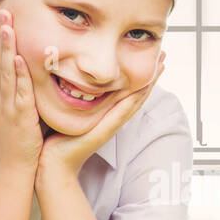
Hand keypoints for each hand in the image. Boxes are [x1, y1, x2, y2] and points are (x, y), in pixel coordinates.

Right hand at [0, 9, 43, 176]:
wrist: (10, 169)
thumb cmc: (15, 142)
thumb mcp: (13, 110)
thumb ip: (18, 90)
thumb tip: (26, 70)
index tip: (0, 17)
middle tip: (1, 10)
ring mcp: (5, 106)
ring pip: (3, 71)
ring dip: (4, 47)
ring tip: (6, 25)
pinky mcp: (17, 117)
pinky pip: (17, 92)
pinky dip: (16, 75)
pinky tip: (18, 59)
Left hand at [38, 51, 165, 178]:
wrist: (56, 163)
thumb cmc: (58, 140)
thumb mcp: (70, 114)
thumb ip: (74, 100)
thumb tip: (70, 81)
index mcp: (106, 114)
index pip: (129, 91)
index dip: (141, 76)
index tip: (151, 59)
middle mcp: (113, 118)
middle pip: (138, 94)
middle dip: (151, 75)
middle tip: (163, 57)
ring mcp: (111, 125)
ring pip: (135, 100)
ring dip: (149, 84)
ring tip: (160, 66)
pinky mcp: (105, 130)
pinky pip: (123, 112)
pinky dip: (134, 100)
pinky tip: (143, 88)